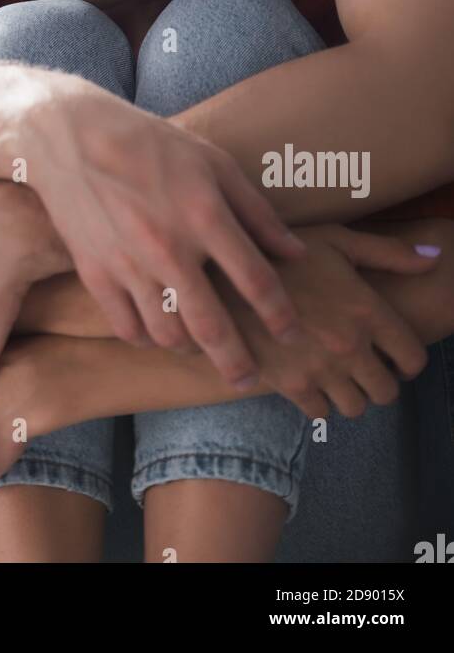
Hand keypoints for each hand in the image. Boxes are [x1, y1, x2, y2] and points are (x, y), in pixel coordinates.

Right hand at [22, 75, 307, 384]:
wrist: (72, 137)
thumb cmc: (152, 145)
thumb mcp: (214, 163)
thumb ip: (257, 212)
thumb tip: (297, 254)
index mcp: (205, 215)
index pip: (256, 282)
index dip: (281, 315)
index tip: (291, 332)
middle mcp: (169, 247)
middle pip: (213, 327)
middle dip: (238, 362)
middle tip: (250, 377)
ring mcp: (129, 265)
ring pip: (169, 335)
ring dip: (192, 350)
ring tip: (202, 349)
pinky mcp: (96, 274)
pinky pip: (128, 329)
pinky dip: (148, 339)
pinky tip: (159, 332)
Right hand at [211, 223, 435, 416]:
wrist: (221, 275)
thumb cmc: (282, 252)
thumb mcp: (335, 240)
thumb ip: (387, 252)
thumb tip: (435, 257)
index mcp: (366, 309)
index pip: (412, 358)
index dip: (408, 360)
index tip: (394, 356)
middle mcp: (350, 344)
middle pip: (386, 392)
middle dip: (379, 381)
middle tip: (363, 366)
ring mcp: (320, 369)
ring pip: (356, 407)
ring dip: (350, 394)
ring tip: (335, 373)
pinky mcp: (290, 385)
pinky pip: (320, 414)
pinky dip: (318, 401)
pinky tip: (308, 377)